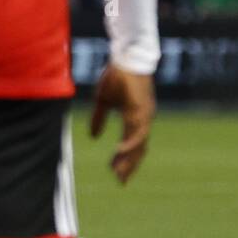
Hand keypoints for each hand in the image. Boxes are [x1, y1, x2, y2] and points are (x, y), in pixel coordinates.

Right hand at [89, 64, 155, 184]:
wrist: (125, 56)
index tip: (114, 171)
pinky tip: (118, 152)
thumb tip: (92, 136)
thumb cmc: (115, 75)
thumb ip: (99, 118)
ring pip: (138, 145)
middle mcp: (143, 119)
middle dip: (128, 165)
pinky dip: (129, 145)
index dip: (124, 158)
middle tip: (120, 181)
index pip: (131, 142)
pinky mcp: (141, 110)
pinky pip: (137, 133)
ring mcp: (144, 116)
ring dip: (128, 160)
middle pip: (138, 148)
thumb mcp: (102, 100)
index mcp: (135, 117)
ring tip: (118, 173)